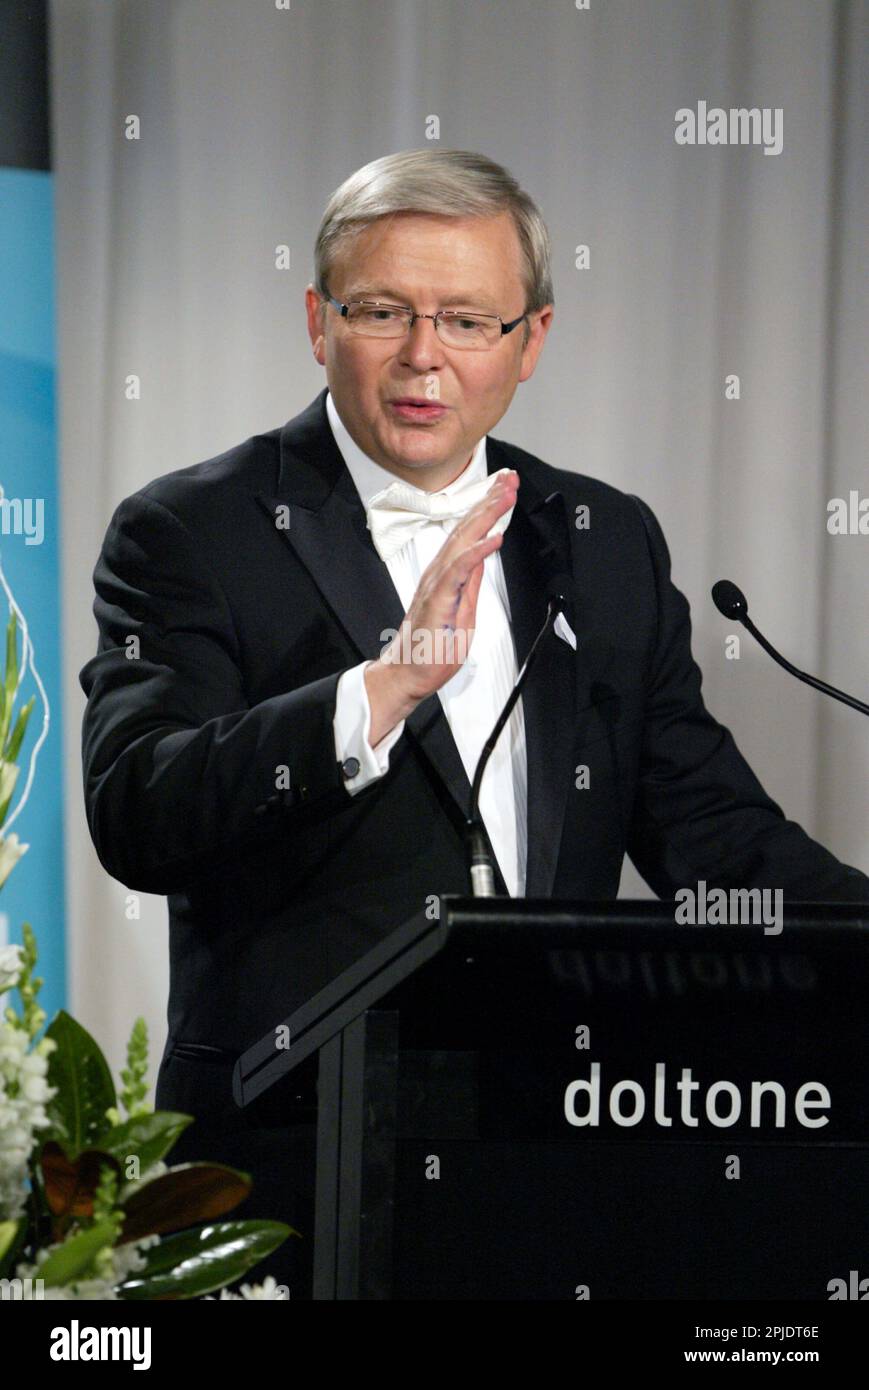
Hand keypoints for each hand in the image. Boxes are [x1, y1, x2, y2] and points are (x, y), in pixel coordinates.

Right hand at [365, 470, 518, 742]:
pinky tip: (494, 538)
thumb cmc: (432, 647)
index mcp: (447, 574)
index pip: (469, 533)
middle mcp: (440, 572)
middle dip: (490, 501)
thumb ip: (471, 582)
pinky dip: (477, 552)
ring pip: (463, 541)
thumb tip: (483, 557)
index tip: (506, 488)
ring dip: (486, 517)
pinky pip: (460, 572)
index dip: (488, 509)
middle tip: (510, 478)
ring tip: (505, 495)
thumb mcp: (463, 611)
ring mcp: (437, 584)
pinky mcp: (438, 600)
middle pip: (467, 528)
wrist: (407, 673)